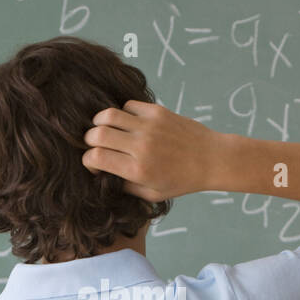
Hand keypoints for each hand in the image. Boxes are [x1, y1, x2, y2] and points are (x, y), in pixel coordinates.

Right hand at [81, 100, 221, 201]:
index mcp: (138, 170)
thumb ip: (126, 187)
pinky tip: (128, 123)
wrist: (212, 159)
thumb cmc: (182, 180)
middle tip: (96, 145)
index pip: (96, 157)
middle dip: (89, 140)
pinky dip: (122, 113)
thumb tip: (104, 175)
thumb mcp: (153, 194)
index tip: (94, 163)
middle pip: (96, 134)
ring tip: (106, 129)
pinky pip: (127, 105)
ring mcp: (149, 127)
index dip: (88, 160)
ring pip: (108, 115)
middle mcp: (141, 147)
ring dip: (100, 123)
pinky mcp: (157, 112)